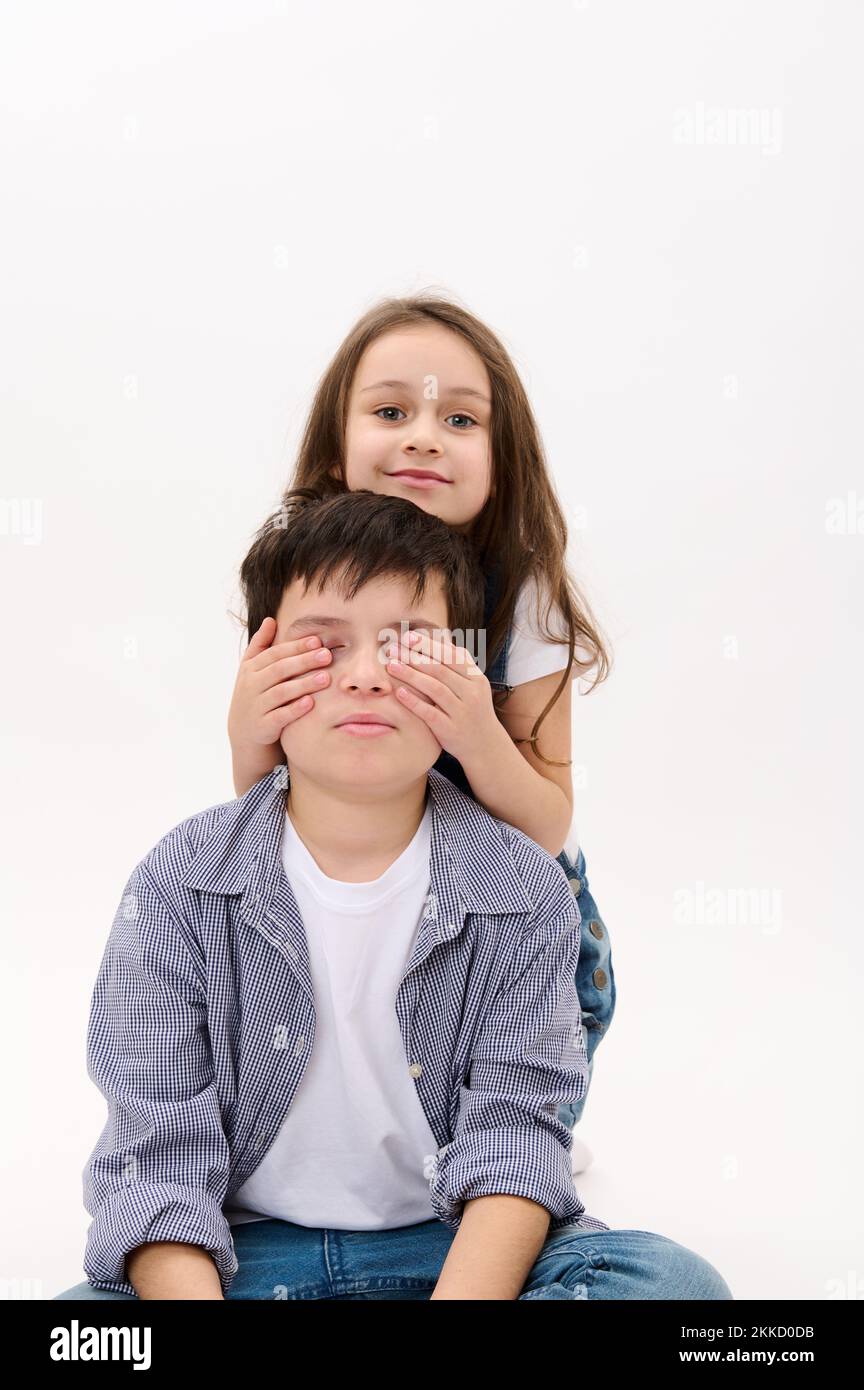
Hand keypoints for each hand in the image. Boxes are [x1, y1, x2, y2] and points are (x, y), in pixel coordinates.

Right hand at [228, 617, 331, 749]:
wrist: (244, 731)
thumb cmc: (255, 693)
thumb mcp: (251, 669)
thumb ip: (260, 644)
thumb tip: (270, 620)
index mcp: (251, 668)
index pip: (275, 654)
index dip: (295, 647)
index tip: (317, 641)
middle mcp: (251, 686)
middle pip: (279, 670)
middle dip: (304, 661)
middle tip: (327, 656)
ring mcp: (256, 706)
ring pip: (281, 692)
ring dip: (303, 684)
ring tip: (325, 678)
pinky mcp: (263, 726)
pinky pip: (280, 716)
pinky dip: (294, 709)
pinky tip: (311, 703)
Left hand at [385, 628, 500, 763]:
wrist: (485, 745)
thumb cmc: (473, 710)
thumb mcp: (473, 685)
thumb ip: (458, 663)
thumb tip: (440, 638)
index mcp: (476, 679)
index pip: (451, 656)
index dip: (429, 645)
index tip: (408, 636)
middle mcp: (471, 694)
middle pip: (440, 670)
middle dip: (415, 657)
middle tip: (393, 648)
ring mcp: (462, 712)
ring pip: (435, 689)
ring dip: (411, 675)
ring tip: (391, 666)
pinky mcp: (450, 730)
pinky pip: (430, 713)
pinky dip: (415, 702)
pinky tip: (399, 693)